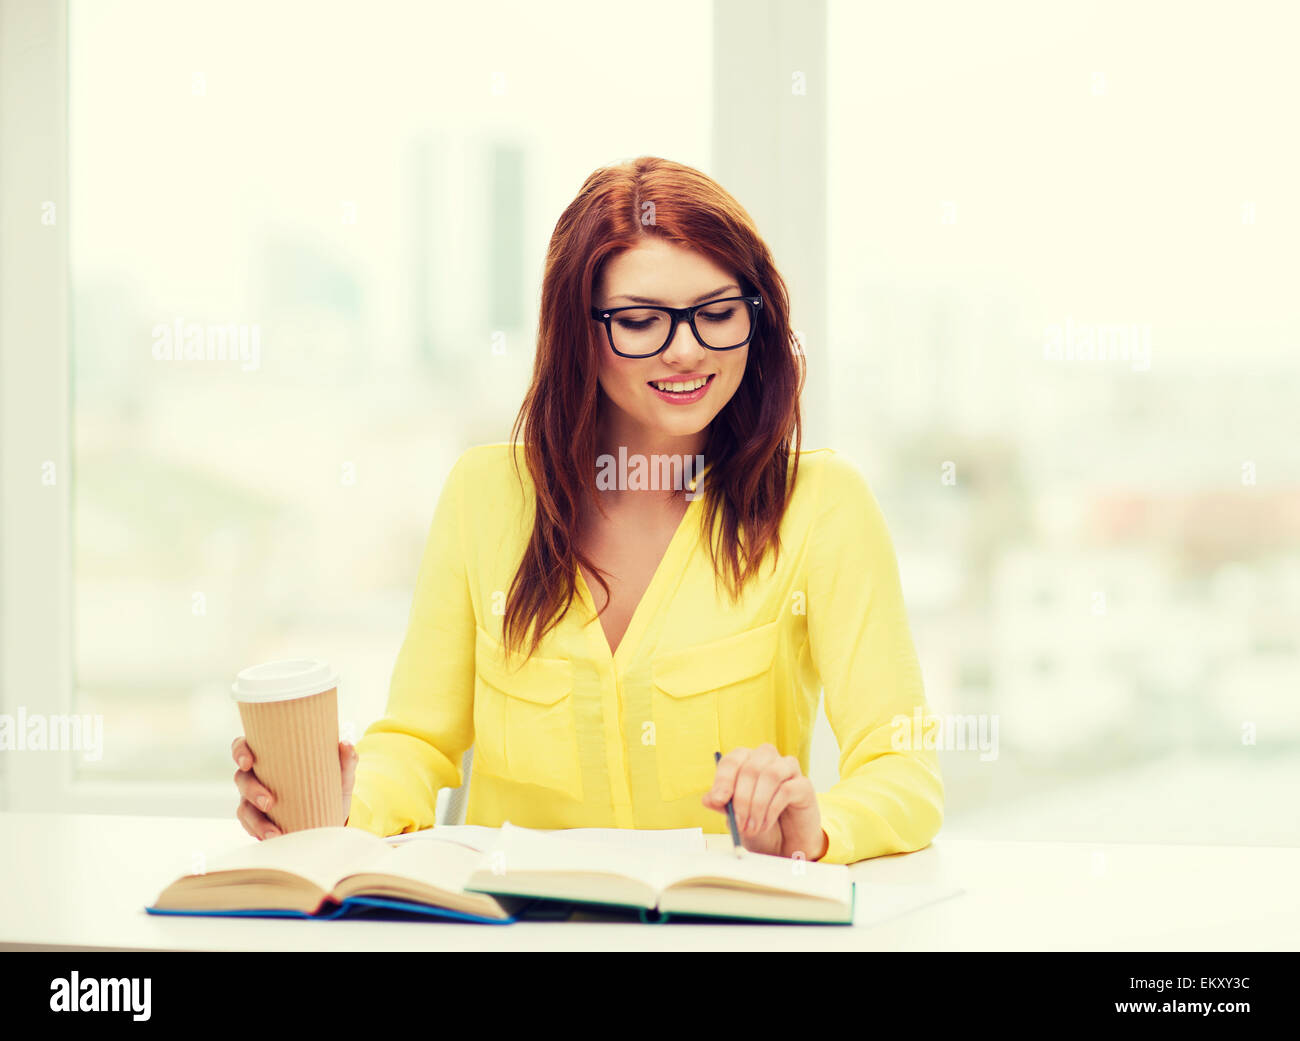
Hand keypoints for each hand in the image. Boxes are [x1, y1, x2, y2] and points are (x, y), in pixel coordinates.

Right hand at [232, 736, 358, 839]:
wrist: (332, 818)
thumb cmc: (329, 788)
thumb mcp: (340, 776)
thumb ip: (345, 760)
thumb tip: (346, 744)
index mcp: (271, 758)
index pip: (245, 748)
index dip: (240, 752)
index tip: (248, 762)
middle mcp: (258, 777)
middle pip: (241, 779)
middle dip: (251, 790)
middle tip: (269, 802)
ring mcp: (254, 801)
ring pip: (244, 807)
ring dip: (256, 821)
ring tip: (274, 833)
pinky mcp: (258, 822)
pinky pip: (250, 828)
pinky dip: (259, 834)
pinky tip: (272, 840)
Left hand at [701, 744, 827, 859]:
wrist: (784, 844)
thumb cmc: (758, 824)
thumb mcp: (734, 816)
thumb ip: (722, 805)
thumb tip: (709, 798)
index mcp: (746, 761)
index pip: (733, 759)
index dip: (724, 778)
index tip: (718, 800)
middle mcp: (767, 759)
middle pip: (751, 766)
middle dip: (742, 798)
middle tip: (739, 823)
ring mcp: (787, 769)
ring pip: (770, 774)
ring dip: (758, 804)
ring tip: (753, 827)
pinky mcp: (803, 785)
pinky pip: (787, 789)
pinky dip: (772, 810)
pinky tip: (766, 823)